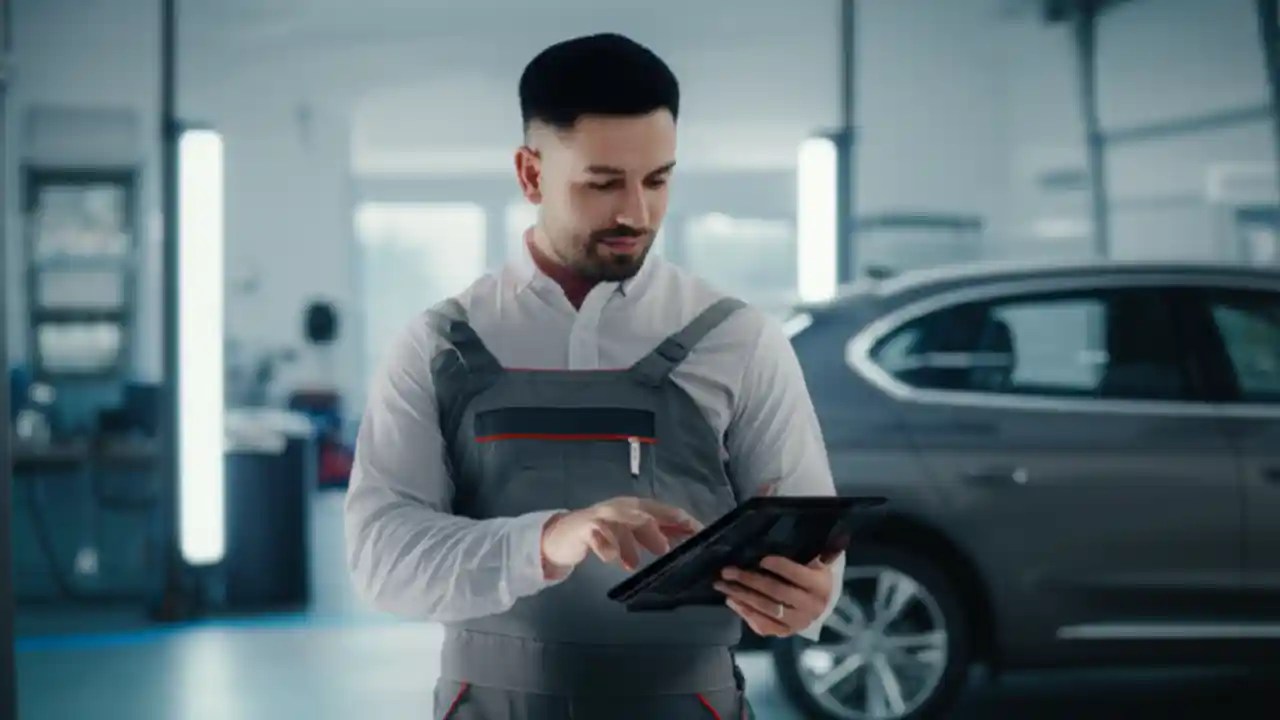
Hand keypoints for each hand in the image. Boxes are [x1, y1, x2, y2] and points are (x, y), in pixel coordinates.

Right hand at [540, 497, 703, 579]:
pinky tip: (609, 558)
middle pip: (643, 515)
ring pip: (620, 524)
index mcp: (636, 508)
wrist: (563, 535)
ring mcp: (602, 516)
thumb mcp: (633, 533)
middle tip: (666, 550)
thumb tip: (688, 538)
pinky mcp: (584, 528)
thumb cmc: (604, 534)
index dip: (681, 522)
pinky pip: (595, 534)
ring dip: (629, 542)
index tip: (698, 534)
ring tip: (634, 563)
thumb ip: (658, 534)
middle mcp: (621, 508)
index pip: (663, 512)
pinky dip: (604, 546)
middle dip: (657, 531)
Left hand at [715, 552, 840, 636]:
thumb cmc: (814, 572)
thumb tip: (796, 530)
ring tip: (722, 585)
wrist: (822, 602)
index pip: (798, 575)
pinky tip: (732, 601)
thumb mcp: (817, 559)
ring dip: (741, 596)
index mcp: (820, 585)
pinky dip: (746, 614)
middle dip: (749, 581)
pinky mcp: (786, 633)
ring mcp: (798, 623)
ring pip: (766, 610)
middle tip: (727, 571)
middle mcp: (811, 607)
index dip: (781, 567)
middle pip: (776, 593)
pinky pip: (763, 626)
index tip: (762, 559)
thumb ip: (811, 547)